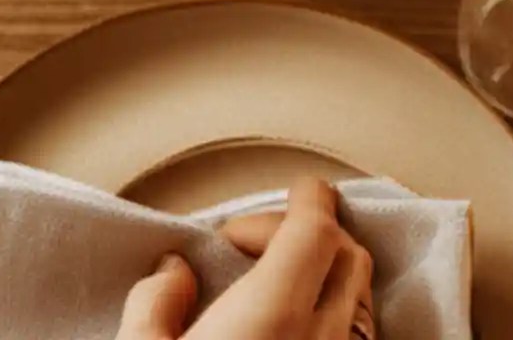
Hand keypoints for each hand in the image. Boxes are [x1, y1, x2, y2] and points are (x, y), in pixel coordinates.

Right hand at [117, 177, 375, 339]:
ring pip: (360, 300)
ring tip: (274, 286)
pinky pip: (357, 335)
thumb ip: (153, 307)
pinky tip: (292, 329)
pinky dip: (335, 314)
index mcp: (272, 318)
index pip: (316, 232)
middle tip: (252, 246)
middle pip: (348, 257)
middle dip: (310, 233)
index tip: (297, 187)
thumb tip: (173, 274)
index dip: (309, 199)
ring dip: (325, 276)